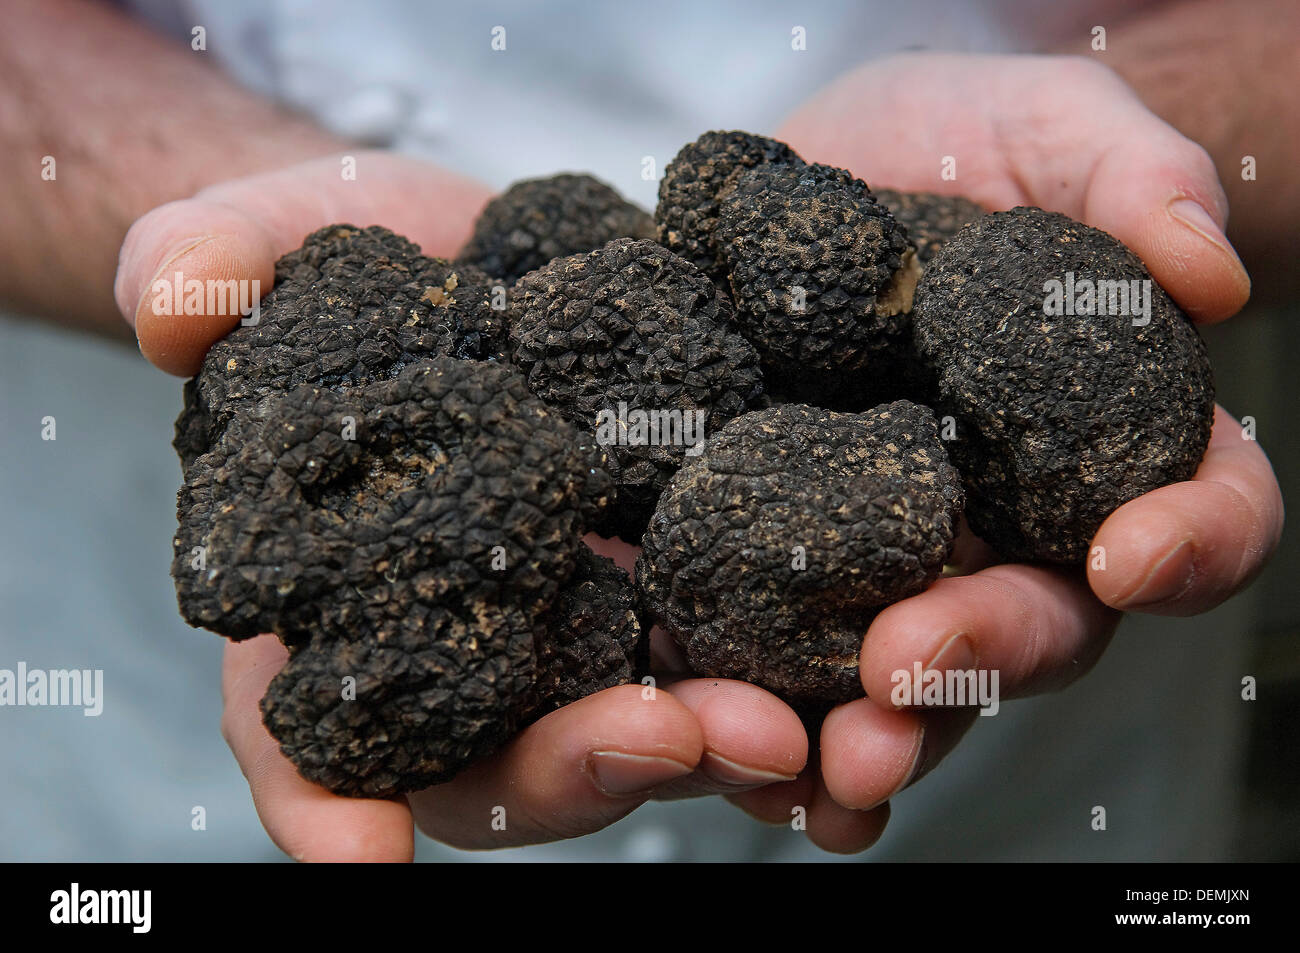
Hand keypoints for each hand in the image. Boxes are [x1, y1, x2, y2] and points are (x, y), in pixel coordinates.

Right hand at [117, 154, 810, 859]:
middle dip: (593, 763)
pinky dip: (808, 673)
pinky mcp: (699, 575)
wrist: (492, 254)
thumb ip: (211, 265)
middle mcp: (484, 652)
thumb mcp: (283, 249)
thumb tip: (173, 296)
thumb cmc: (363, 272)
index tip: (365, 849)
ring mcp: (599, 627)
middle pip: (524, 756)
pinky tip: (869, 676)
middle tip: (670, 737)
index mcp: (356, 616)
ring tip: (786, 729)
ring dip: (722, 743)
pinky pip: (754, 647)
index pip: (321, 738)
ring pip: (658, 723)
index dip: (329, 799)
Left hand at [748, 52, 1281, 820]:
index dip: (1191, 543)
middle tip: (903, 674)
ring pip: (907, 677)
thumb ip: (1128, 177)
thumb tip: (1202, 271)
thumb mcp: (1044, 125)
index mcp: (1110, 438)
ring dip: (867, 731)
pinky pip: (775, 650)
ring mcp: (892, 554)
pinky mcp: (778, 554)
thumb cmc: (954, 140)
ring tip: (816, 759)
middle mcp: (1012, 524)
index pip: (1200, 510)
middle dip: (978, 659)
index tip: (1131, 555)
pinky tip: (711, 730)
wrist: (811, 171)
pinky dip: (753, 703)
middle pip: (1034, 626)